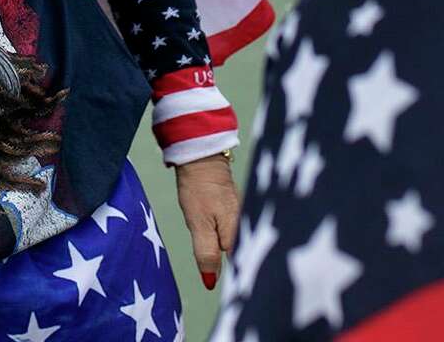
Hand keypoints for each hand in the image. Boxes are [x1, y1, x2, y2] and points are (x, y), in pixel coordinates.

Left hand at [174, 153, 239, 289]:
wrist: (201, 157)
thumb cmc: (199, 189)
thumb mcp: (199, 224)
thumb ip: (206, 253)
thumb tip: (211, 282)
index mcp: (238, 232)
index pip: (240, 265)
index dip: (235, 278)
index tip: (228, 286)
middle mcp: (244, 226)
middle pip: (242, 255)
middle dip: (235, 267)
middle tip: (222, 275)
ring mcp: (241, 217)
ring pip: (239, 244)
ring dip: (232, 254)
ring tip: (224, 261)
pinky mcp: (236, 210)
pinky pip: (236, 232)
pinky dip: (229, 240)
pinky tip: (223, 243)